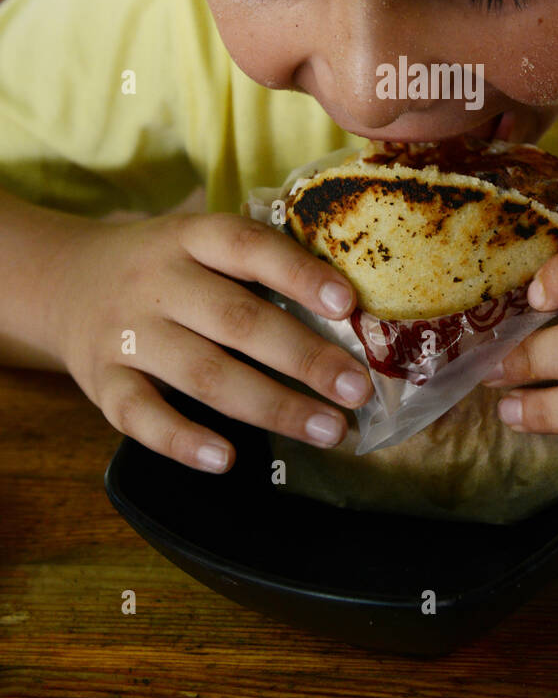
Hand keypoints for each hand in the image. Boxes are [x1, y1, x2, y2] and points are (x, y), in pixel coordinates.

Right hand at [46, 212, 371, 473]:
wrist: (62, 281)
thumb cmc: (162, 268)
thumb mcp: (197, 244)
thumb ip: (255, 267)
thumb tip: (349, 312)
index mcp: (191, 238)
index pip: (248, 247)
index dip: (298, 274)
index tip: (347, 303)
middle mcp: (157, 282)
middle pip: (236, 320)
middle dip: (303, 358)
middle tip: (356, 388)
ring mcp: (126, 333)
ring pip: (202, 373)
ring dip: (271, 406)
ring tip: (327, 429)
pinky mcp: (101, 382)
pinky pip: (140, 416)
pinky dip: (182, 440)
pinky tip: (226, 459)